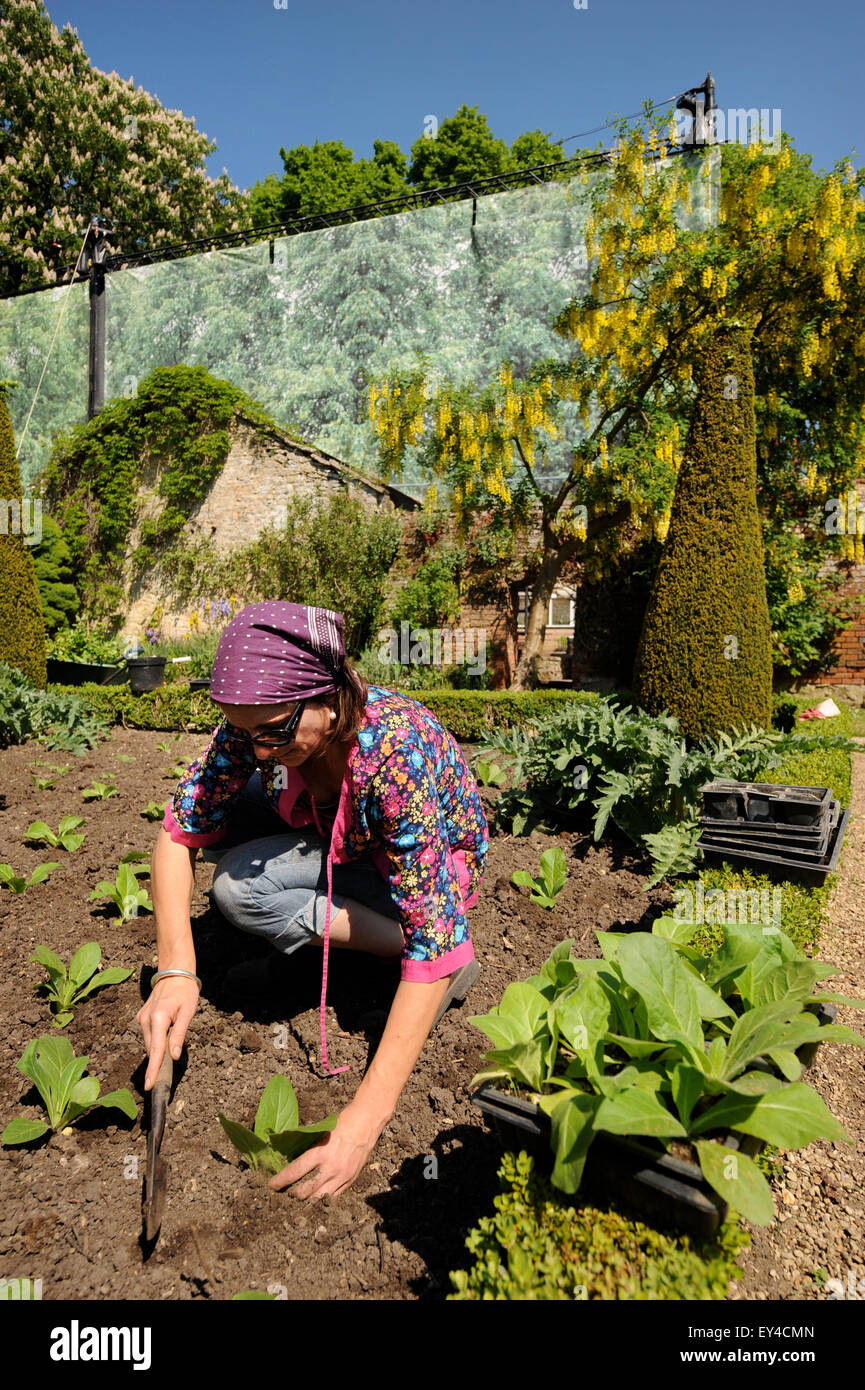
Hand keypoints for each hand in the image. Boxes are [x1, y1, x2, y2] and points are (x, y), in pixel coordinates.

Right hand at [136, 976, 199, 1089]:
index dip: (153, 1070)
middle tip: (163, 1079)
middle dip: (156, 1064)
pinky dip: (155, 1041)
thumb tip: (174, 1056)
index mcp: (158, 1019)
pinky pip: (149, 1035)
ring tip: (168, 1055)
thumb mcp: (187, 1013)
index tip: (149, 1086)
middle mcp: (145, 1020)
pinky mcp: (141, 1017)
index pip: (156, 1051)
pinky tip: (164, 1038)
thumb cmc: (184, 991)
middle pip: (152, 1050)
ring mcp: (141, 1018)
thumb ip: (179, 1034)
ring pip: (150, 1043)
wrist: (173, 973)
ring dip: (157, 1051)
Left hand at [268, 1103, 382, 1199]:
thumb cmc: (342, 1123)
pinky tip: (317, 1194)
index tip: (272, 1185)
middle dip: (291, 1194)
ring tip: (299, 1195)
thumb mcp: (321, 1133)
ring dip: (306, 1198)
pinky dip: (322, 1197)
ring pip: (319, 1198)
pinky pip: (333, 1196)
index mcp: (321, 1152)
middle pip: (305, 1191)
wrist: (367, 1123)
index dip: (280, 1181)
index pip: (295, 1172)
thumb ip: (310, 1149)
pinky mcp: (351, 1180)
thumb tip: (291, 1158)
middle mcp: (331, 1167)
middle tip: (285, 1191)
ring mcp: (342, 1176)